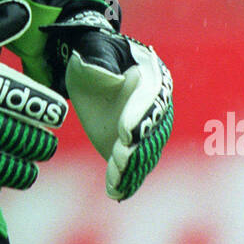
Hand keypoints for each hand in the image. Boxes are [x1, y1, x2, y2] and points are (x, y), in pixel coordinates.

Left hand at [43, 2, 172, 199]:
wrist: (88, 71)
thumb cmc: (91, 55)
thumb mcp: (91, 52)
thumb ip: (101, 61)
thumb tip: (116, 77)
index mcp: (152, 77)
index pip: (150, 101)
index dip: (139, 118)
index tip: (125, 133)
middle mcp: (156, 106)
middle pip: (152, 131)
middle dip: (136, 149)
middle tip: (119, 159)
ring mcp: (145, 129)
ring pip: (145, 152)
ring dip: (132, 168)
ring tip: (117, 181)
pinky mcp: (131, 147)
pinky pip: (133, 165)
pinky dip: (126, 179)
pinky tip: (114, 191)